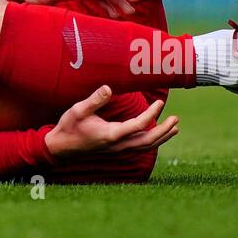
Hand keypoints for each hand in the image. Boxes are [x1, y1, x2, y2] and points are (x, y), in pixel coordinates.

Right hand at [45, 87, 178, 159]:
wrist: (61, 147)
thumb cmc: (69, 126)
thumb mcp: (78, 110)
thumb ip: (95, 99)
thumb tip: (108, 88)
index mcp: (110, 135)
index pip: (137, 126)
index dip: (151, 115)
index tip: (160, 103)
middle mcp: (117, 145)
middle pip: (148, 141)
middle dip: (164, 131)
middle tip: (176, 120)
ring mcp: (118, 149)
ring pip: (145, 146)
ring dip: (161, 138)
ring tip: (174, 128)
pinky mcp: (116, 150)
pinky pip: (139, 148)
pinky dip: (152, 142)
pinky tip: (156, 135)